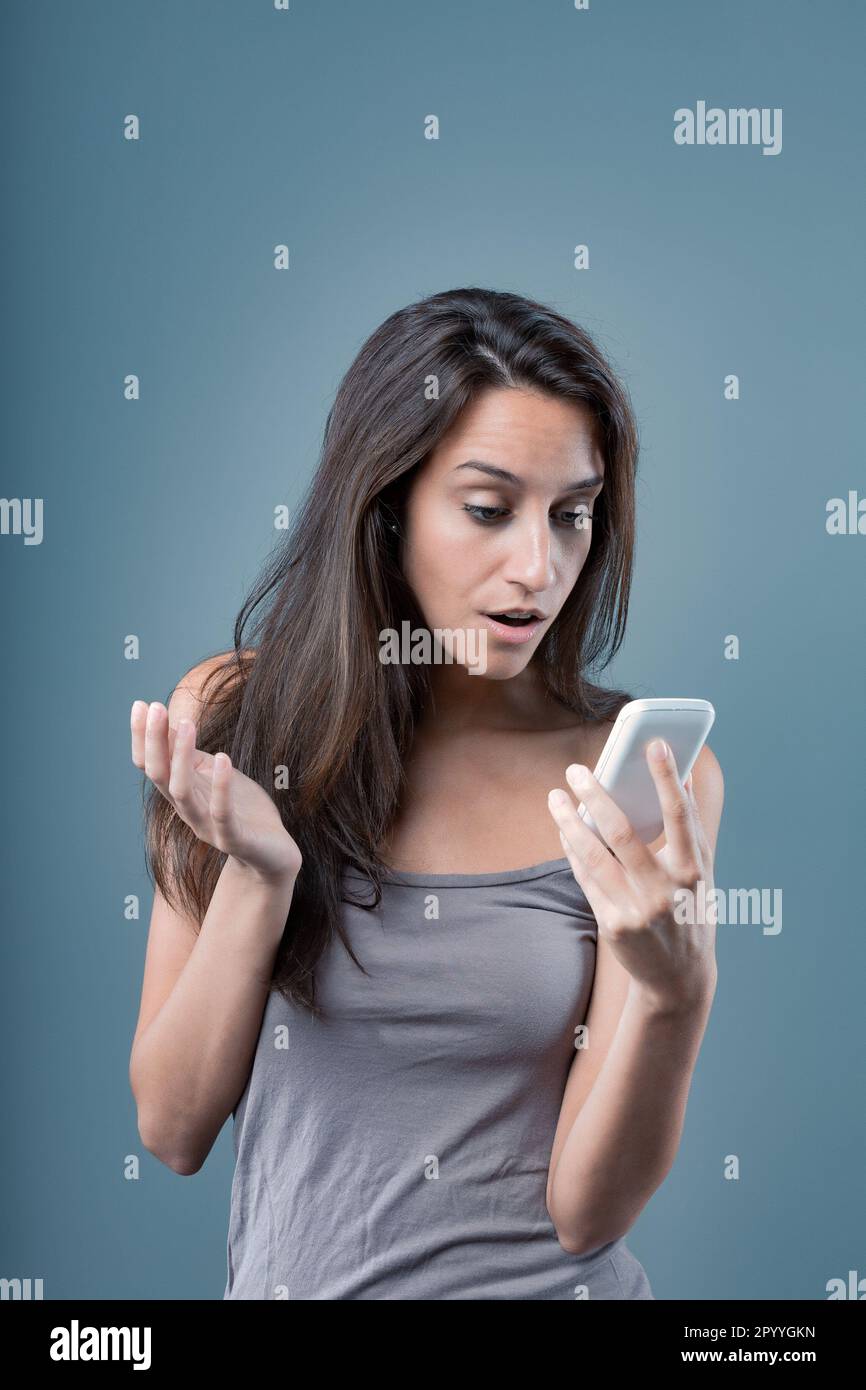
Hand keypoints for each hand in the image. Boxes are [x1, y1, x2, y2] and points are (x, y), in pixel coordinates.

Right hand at [131, 700, 302, 885]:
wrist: (272, 852)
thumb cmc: (242, 807)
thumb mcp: (214, 774)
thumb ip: (190, 755)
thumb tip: (167, 720)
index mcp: (181, 793)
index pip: (150, 765)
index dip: (142, 737)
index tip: (140, 704)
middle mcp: (187, 810)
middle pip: (159, 776)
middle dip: (154, 741)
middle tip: (155, 708)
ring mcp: (207, 826)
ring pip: (182, 793)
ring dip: (180, 758)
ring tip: (186, 724)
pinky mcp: (233, 838)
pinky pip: (221, 813)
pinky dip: (220, 786)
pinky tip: (223, 759)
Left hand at [547, 740, 716, 1012]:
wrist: (680, 979)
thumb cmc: (691, 914)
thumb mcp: (702, 878)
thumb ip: (692, 834)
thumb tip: (682, 781)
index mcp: (694, 872)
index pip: (680, 815)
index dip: (668, 777)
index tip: (654, 744)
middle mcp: (666, 891)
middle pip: (622, 832)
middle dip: (595, 795)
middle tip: (576, 770)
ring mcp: (637, 910)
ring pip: (593, 854)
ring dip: (569, 821)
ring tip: (556, 796)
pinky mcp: (613, 925)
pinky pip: (586, 878)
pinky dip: (573, 850)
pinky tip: (564, 830)